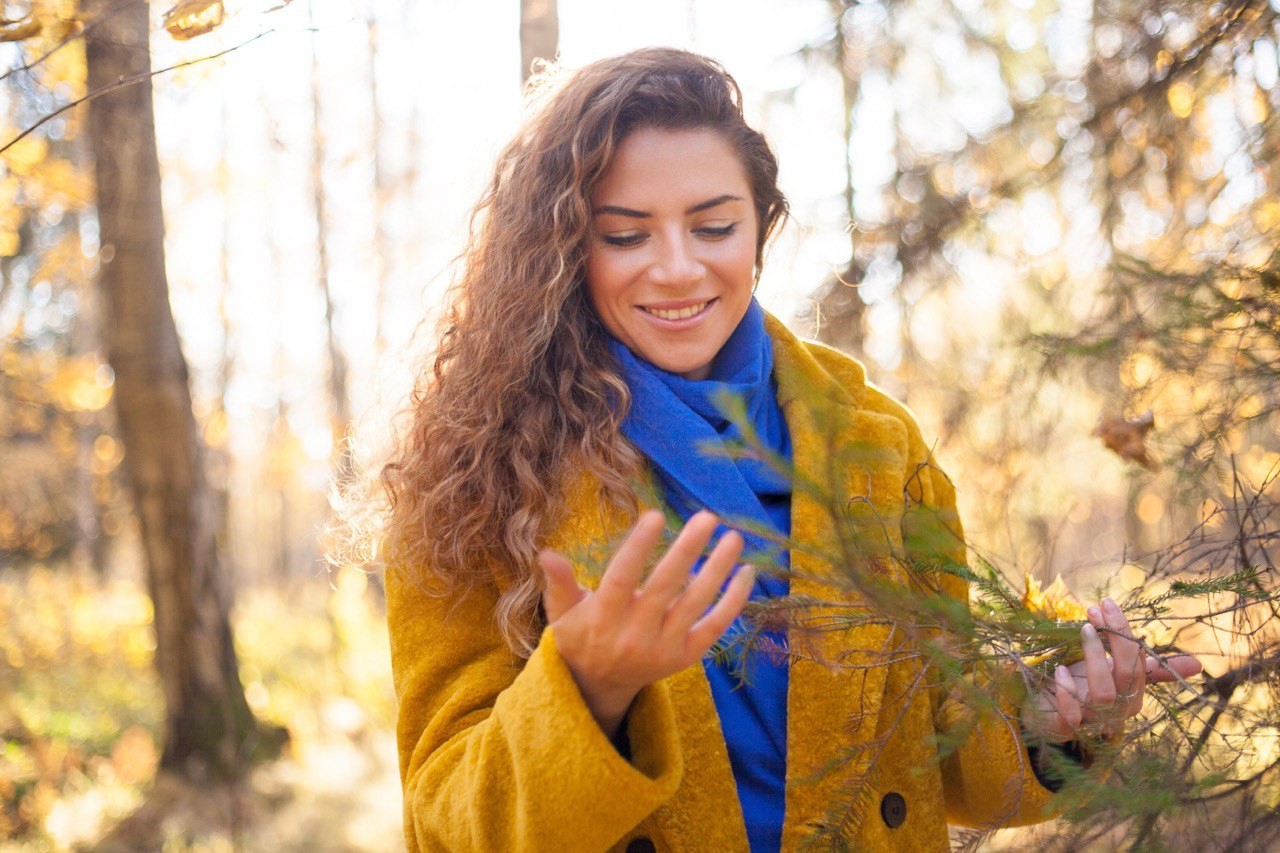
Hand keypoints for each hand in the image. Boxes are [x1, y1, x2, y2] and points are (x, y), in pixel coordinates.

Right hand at [538, 509, 754, 738]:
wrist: (600, 688)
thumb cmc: (580, 636)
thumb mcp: (562, 612)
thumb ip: (559, 582)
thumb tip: (546, 553)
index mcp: (602, 618)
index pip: (621, 578)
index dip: (638, 547)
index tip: (655, 515)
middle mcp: (634, 635)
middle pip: (665, 587)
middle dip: (687, 550)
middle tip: (707, 517)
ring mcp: (663, 648)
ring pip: (695, 604)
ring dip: (718, 569)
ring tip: (734, 537)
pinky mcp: (685, 657)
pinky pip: (715, 627)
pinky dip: (734, 601)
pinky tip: (747, 571)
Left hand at [1024, 597, 1202, 742]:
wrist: (1045, 713)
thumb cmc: (1082, 687)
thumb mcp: (1114, 672)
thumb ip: (1150, 668)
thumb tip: (1198, 664)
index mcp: (1132, 696)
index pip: (1138, 663)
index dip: (1124, 632)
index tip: (1107, 604)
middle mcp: (1117, 711)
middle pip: (1127, 676)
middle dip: (1115, 641)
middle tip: (1094, 611)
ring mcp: (1091, 721)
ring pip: (1103, 694)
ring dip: (1094, 659)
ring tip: (1083, 630)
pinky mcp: (1064, 729)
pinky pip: (1071, 717)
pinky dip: (1067, 693)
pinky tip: (1061, 670)